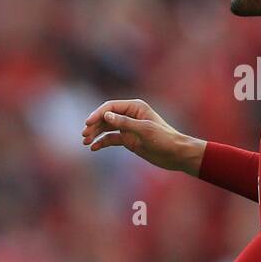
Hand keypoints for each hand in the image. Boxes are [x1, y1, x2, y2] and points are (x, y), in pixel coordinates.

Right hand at [82, 99, 203, 175]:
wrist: (176, 154)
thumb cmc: (164, 139)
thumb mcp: (144, 130)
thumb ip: (124, 122)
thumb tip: (106, 115)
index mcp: (135, 107)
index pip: (110, 107)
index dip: (97, 114)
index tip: (87, 124)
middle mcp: (130, 115)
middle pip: (106, 117)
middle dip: (94, 125)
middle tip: (84, 135)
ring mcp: (128, 128)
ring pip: (106, 128)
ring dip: (95, 134)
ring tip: (85, 142)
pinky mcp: (128, 140)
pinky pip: (111, 139)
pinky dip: (102, 142)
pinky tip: (94, 148)